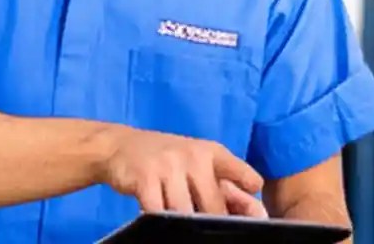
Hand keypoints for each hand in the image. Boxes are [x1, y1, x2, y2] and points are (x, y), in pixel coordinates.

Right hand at [101, 126, 263, 214]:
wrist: (119, 145)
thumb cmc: (165, 160)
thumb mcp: (196, 162)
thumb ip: (223, 184)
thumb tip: (255, 212)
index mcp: (211, 152)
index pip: (242, 175)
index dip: (249, 201)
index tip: (252, 218)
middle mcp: (193, 156)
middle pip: (213, 206)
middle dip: (210, 223)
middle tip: (204, 228)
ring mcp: (168, 166)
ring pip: (185, 213)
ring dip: (182, 223)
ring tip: (179, 223)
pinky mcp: (145, 179)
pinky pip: (158, 213)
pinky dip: (159, 220)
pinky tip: (158, 218)